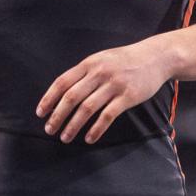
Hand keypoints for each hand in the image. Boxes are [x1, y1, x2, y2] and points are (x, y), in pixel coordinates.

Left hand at [36, 40, 171, 143]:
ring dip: (73, 125)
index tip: (40, 113)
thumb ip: (84, 73)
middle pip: (72, 97)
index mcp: (89, 64)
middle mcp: (99, 73)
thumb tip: (62, 93)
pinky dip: (96, 129)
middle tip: (49, 129)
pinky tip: (89, 138)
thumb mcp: (101, 60)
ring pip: (87, 108)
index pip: (62, 82)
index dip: (49, 98)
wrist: (155, 57)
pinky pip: (108, 116)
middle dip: (57, 115)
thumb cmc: (124, 61)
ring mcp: (114, 85)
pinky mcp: (128, 97)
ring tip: (65, 137)